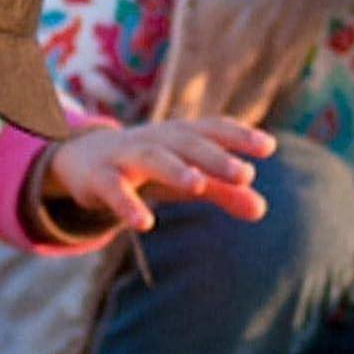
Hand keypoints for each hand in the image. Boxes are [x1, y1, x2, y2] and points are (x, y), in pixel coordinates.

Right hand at [46, 120, 276, 230]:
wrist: (85, 161)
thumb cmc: (149, 168)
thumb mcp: (187, 178)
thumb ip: (223, 192)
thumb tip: (262, 210)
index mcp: (180, 136)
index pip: (213, 129)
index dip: (239, 136)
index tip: (268, 147)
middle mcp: (156, 140)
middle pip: (188, 143)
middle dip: (215, 157)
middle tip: (245, 174)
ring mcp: (126, 156)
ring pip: (153, 158)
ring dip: (175, 169)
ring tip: (198, 185)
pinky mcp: (100, 178)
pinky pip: (114, 189)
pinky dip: (128, 204)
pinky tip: (145, 223)